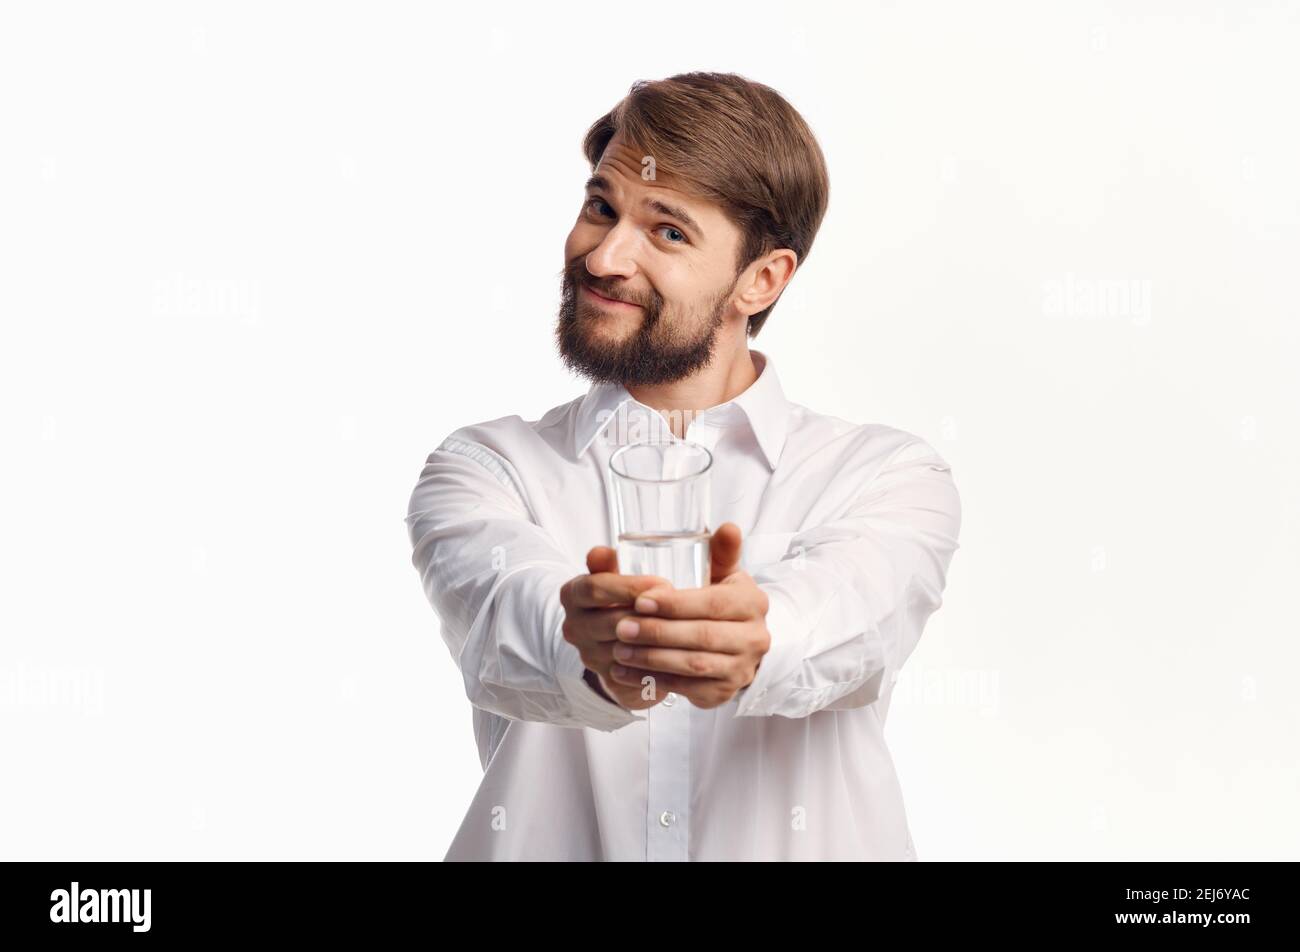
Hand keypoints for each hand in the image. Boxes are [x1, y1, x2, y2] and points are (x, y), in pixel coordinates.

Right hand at [560, 547, 672, 711]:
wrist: (622, 641)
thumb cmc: (626, 598)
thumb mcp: (619, 574)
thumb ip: (615, 560)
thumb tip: (607, 550)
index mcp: (573, 593)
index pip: (594, 588)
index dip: (630, 586)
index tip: (664, 582)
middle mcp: (574, 626)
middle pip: (611, 621)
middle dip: (649, 614)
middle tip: (683, 607)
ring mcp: (589, 655)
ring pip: (624, 649)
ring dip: (656, 640)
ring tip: (686, 628)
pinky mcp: (608, 678)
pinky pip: (634, 673)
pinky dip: (658, 662)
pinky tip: (681, 653)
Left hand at [606, 523, 770, 709]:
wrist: (735, 643)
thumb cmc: (719, 599)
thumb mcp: (722, 573)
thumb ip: (719, 551)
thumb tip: (727, 527)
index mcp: (753, 602)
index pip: (714, 602)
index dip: (676, 603)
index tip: (640, 600)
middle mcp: (755, 638)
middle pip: (702, 636)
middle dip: (657, 632)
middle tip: (620, 627)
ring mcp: (742, 669)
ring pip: (693, 665)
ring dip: (652, 659)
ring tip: (619, 650)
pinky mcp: (724, 692)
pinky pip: (687, 689)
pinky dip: (654, 681)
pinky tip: (626, 672)